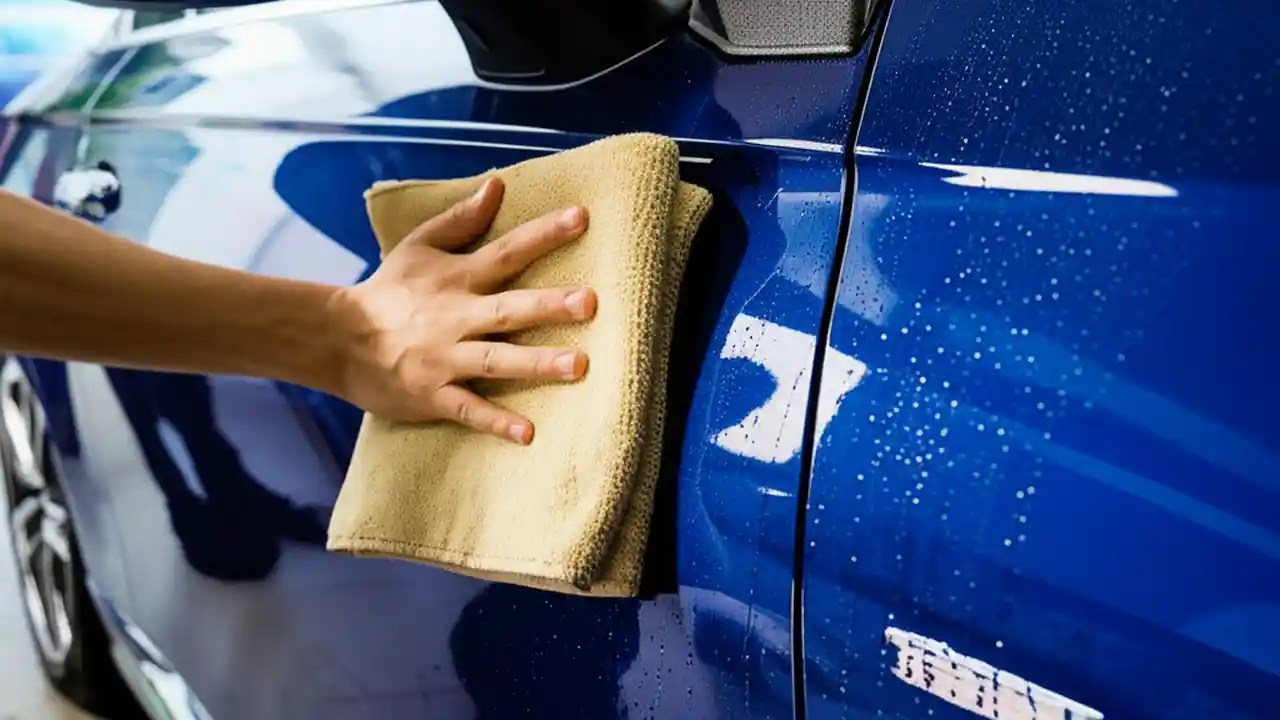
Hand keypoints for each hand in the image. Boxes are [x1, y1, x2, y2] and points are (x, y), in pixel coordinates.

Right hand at [324, 177, 595, 443]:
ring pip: (495, 361)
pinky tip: (527, 434)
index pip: (506, 251)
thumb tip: (498, 184)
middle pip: (508, 310)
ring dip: (536, 364)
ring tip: (578, 366)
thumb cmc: (389, 291)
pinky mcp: (433, 395)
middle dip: (548, 306)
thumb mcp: (418, 246)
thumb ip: (461, 219)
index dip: (543, 234)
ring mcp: (444, 359)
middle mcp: (455, 317)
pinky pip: (468, 410)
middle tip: (591, 302)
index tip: (582, 217)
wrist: (338, 340)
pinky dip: (495, 423)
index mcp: (456, 279)